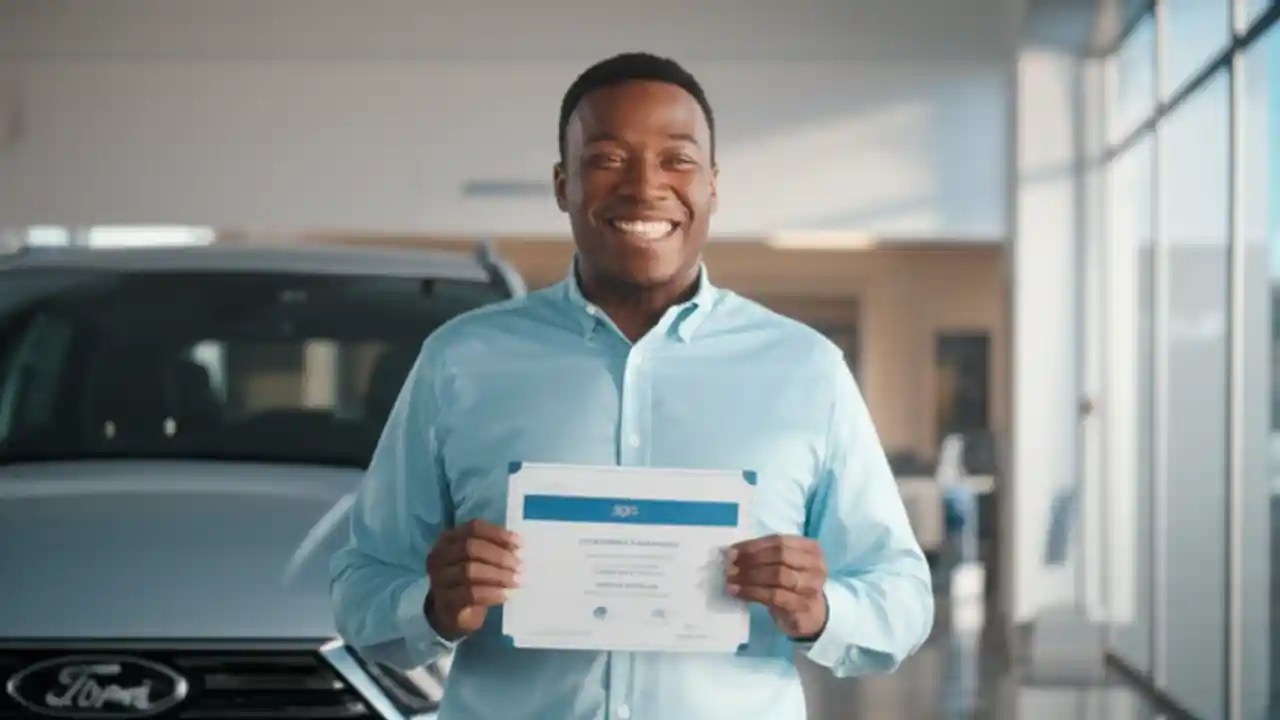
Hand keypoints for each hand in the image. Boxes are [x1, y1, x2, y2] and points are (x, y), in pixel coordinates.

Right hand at [425, 519, 520, 640]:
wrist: (452, 615)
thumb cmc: (470, 581)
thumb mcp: (480, 561)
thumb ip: (494, 551)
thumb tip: (518, 549)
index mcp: (449, 539)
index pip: (474, 527)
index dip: (499, 534)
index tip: (521, 544)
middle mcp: (439, 556)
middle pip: (471, 547)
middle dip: (499, 555)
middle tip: (520, 565)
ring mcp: (439, 579)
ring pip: (469, 570)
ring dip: (498, 575)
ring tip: (517, 581)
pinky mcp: (444, 601)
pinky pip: (470, 594)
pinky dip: (492, 593)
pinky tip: (506, 595)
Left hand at [725, 535, 828, 639]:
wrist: (809, 615)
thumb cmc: (791, 585)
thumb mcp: (781, 565)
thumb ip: (763, 555)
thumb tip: (732, 553)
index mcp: (811, 549)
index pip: (779, 540)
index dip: (753, 545)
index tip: (732, 552)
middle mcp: (816, 565)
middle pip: (780, 555)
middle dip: (751, 560)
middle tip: (730, 567)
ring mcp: (812, 586)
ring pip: (778, 575)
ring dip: (750, 577)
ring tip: (731, 580)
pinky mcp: (803, 605)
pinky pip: (775, 596)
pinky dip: (753, 592)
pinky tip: (738, 592)